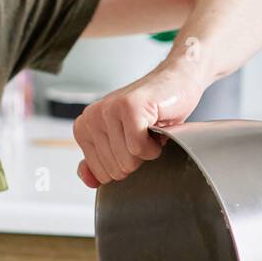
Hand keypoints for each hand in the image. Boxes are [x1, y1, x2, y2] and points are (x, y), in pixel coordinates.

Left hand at [72, 58, 207, 186]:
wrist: (177, 80)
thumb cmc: (152, 111)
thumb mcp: (122, 140)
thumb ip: (100, 161)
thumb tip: (88, 181)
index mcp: (84, 127)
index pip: (101, 173)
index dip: (125, 164)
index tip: (132, 142)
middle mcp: (91, 117)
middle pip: (115, 169)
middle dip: (137, 158)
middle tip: (143, 134)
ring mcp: (109, 110)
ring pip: (127, 160)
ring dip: (148, 150)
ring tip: (150, 129)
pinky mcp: (129, 108)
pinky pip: (139, 149)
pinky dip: (155, 145)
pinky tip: (156, 126)